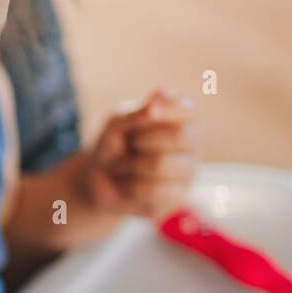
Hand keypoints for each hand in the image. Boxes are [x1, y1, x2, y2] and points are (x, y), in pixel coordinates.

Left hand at [84, 88, 199, 220]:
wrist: (98, 182)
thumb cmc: (114, 145)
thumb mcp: (117, 122)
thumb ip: (139, 110)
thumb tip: (160, 93)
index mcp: (183, 119)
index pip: (188, 108)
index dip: (170, 108)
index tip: (150, 110)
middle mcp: (193, 145)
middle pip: (179, 136)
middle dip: (142, 140)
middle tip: (129, 145)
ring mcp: (189, 173)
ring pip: (161, 163)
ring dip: (130, 165)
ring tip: (122, 167)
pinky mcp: (178, 199)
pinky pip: (153, 190)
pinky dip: (129, 186)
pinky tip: (127, 185)